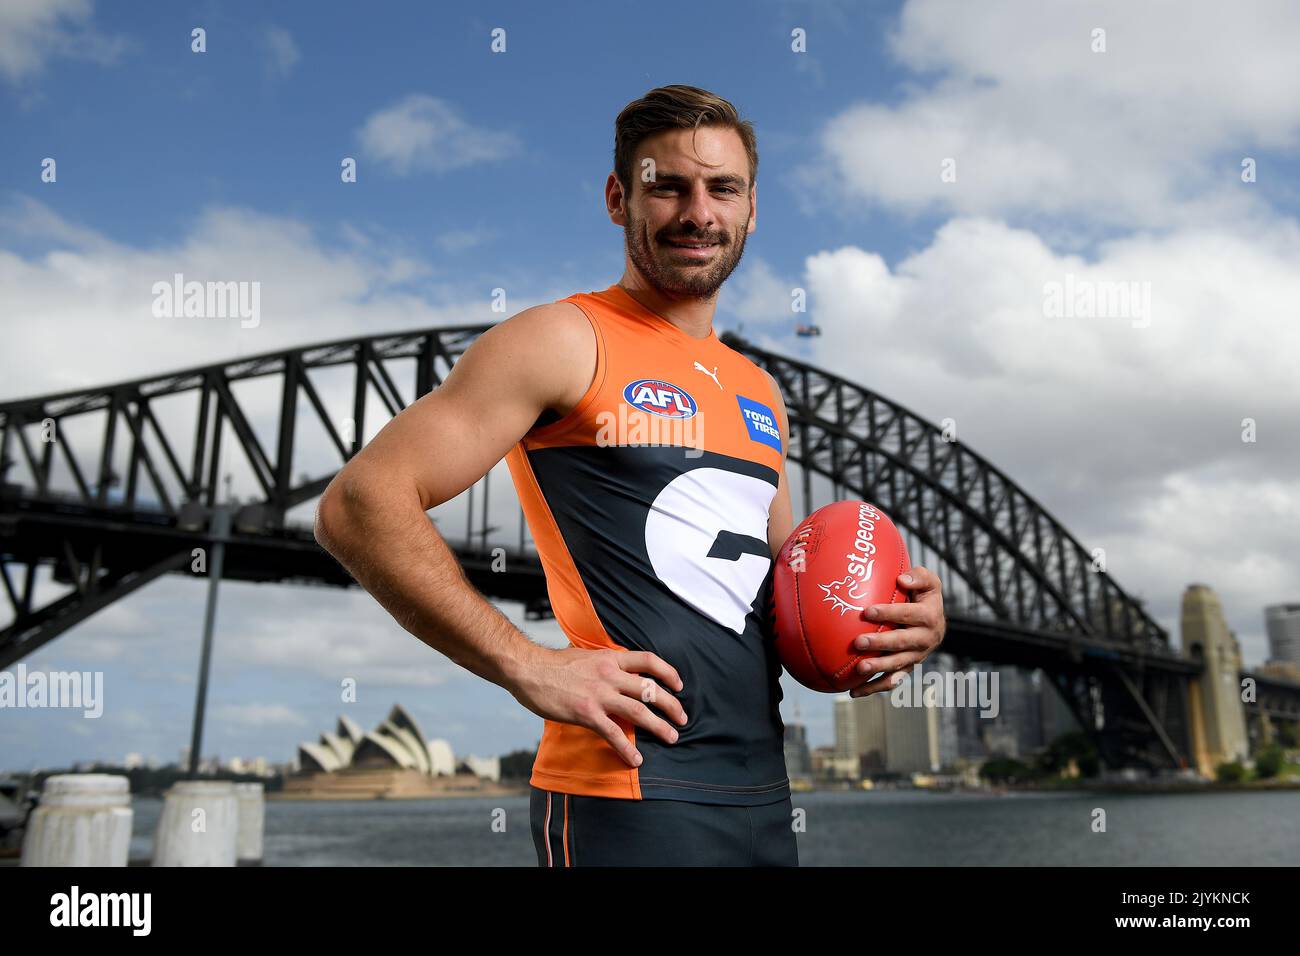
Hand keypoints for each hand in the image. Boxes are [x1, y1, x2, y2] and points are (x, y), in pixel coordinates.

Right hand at [508, 645, 687, 767]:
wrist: (529, 669)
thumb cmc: (553, 664)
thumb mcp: (585, 655)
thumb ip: (604, 663)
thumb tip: (616, 668)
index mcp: (610, 659)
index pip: (649, 661)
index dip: (668, 673)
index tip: (678, 685)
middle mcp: (610, 675)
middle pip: (650, 689)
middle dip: (671, 705)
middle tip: (682, 718)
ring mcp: (599, 694)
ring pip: (639, 711)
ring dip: (659, 726)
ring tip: (672, 737)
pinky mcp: (587, 713)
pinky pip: (613, 733)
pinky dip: (627, 748)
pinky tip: (636, 759)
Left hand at [846, 566, 945, 697]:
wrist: (934, 617)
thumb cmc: (922, 593)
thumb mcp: (927, 580)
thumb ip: (918, 576)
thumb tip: (901, 580)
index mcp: (930, 616)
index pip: (909, 614)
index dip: (889, 613)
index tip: (867, 612)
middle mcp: (927, 639)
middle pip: (902, 642)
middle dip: (880, 643)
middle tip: (858, 642)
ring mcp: (918, 656)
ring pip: (898, 664)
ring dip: (878, 668)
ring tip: (859, 669)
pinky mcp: (908, 667)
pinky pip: (892, 680)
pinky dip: (875, 688)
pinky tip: (855, 692)